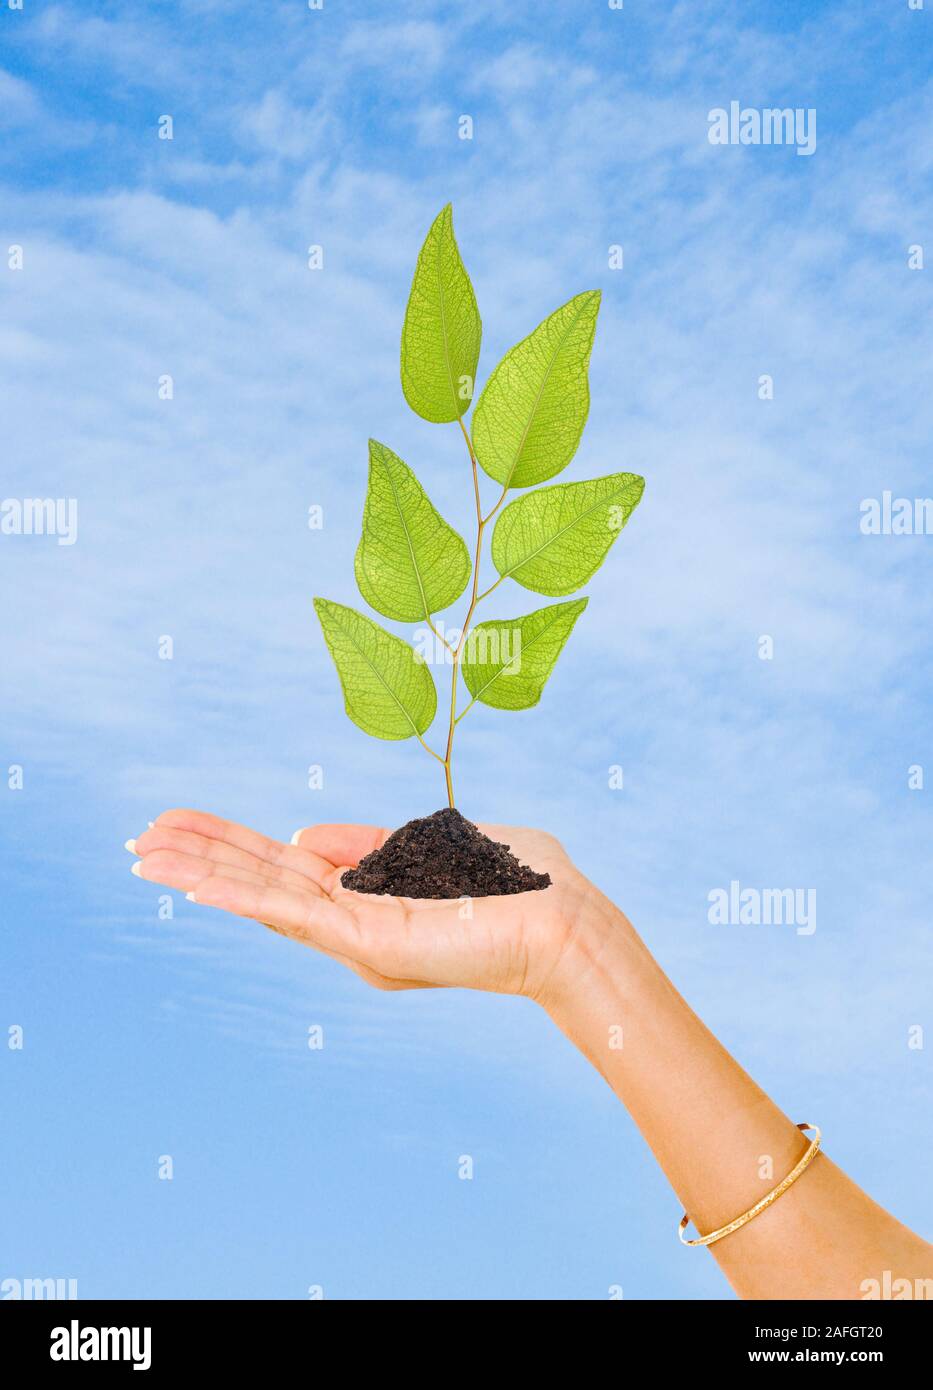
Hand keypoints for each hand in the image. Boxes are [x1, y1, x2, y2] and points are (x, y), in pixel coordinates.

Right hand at [129, 810, 616, 999]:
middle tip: (138, 836)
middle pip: (261, 881)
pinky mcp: (368, 943)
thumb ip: (369, 842)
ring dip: (200, 873)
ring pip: (263, 898)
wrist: (569, 925)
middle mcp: (353, 922)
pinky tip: (192, 881)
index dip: (232, 844)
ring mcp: (356, 936)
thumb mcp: (433, 844)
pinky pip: (290, 913)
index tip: (184, 825)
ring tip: (142, 853)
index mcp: (369, 895)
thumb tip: (303, 834)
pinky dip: (237, 895)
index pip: (284, 865)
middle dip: (199, 856)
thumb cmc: (522, 885)